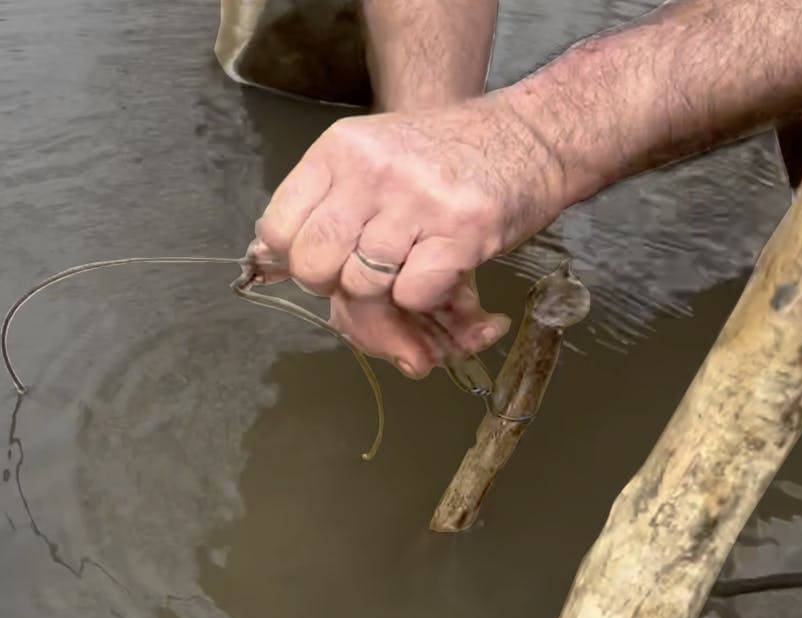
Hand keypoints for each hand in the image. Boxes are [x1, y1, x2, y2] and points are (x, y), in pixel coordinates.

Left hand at [248, 95, 566, 376]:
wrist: (534, 134)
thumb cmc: (447, 157)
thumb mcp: (375, 158)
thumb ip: (326, 204)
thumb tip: (267, 264)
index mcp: (339, 150)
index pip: (277, 228)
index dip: (294, 259)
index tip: (323, 260)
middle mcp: (372, 170)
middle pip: (313, 263)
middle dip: (334, 284)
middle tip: (366, 275)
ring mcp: (417, 199)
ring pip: (362, 285)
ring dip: (386, 295)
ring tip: (412, 268)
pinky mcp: (461, 230)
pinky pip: (412, 295)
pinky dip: (425, 298)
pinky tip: (442, 272)